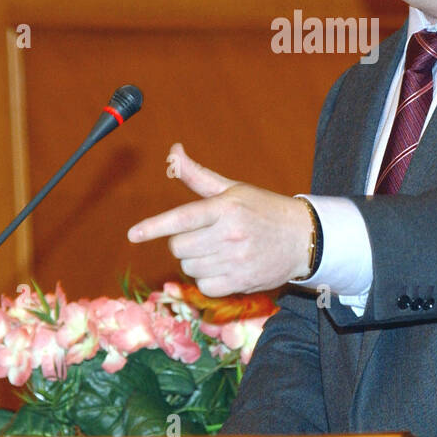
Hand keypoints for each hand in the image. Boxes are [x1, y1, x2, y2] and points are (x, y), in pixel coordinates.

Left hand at [126, 143, 312, 296]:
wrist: (303, 237)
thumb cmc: (263, 209)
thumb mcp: (233, 189)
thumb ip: (198, 175)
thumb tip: (173, 151)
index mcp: (226, 207)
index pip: (183, 218)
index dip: (155, 227)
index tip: (133, 235)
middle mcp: (231, 234)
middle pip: (179, 247)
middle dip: (183, 242)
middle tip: (203, 235)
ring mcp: (237, 260)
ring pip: (189, 267)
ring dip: (196, 261)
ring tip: (218, 250)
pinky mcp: (242, 282)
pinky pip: (205, 286)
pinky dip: (208, 279)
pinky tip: (224, 266)